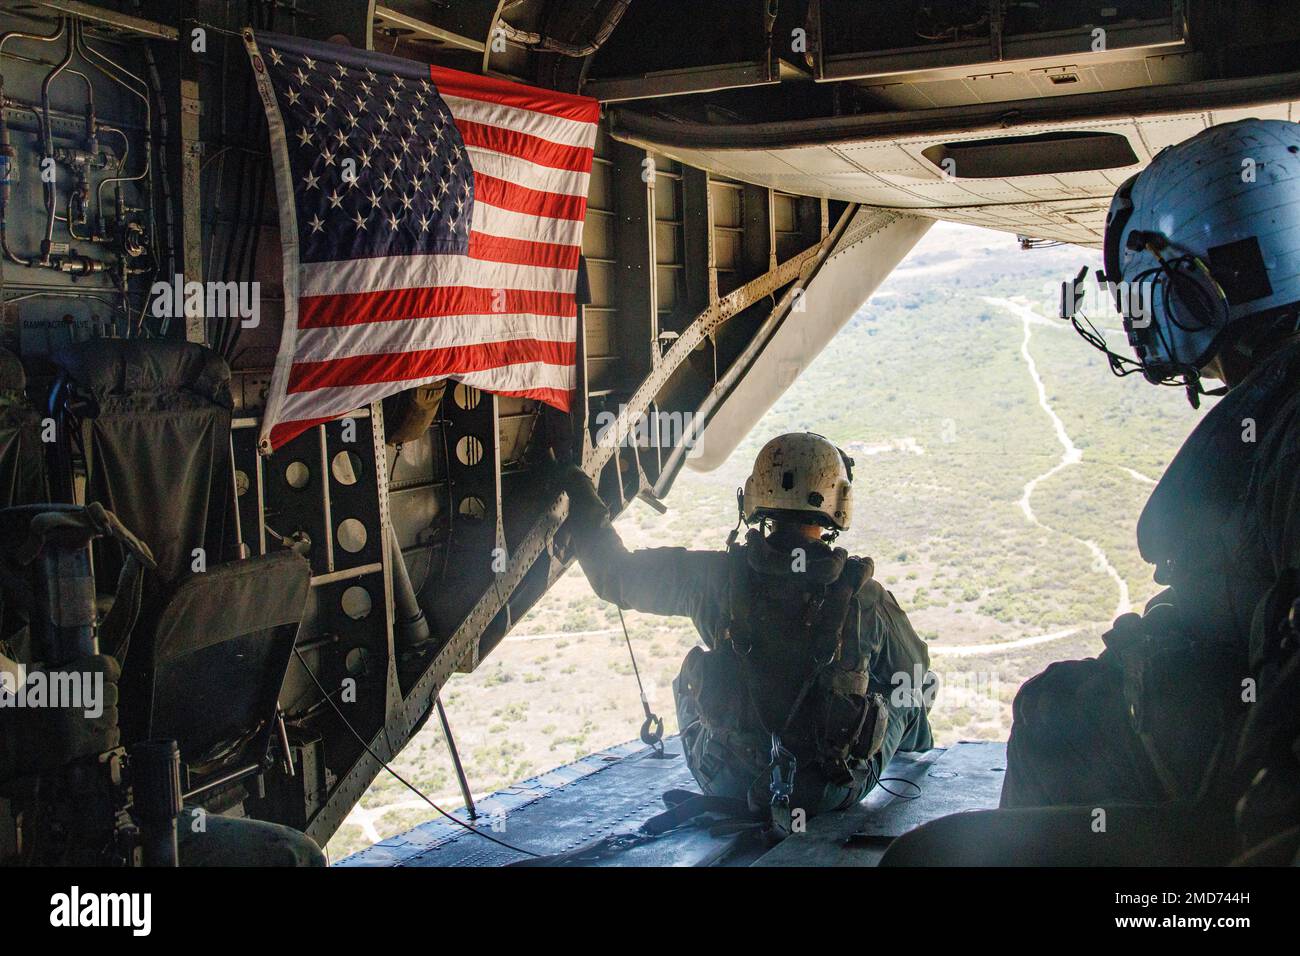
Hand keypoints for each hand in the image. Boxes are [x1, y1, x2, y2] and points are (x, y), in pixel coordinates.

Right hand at [8, 654, 120, 777]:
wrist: (5, 741)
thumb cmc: (22, 710)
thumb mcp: (41, 680)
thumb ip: (69, 672)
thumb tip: (97, 671)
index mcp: (63, 678)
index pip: (106, 666)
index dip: (111, 671)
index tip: (108, 677)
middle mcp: (72, 699)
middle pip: (112, 692)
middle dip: (105, 698)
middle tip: (92, 704)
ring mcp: (76, 723)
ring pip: (112, 715)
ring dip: (105, 718)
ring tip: (89, 721)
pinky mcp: (77, 745)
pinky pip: (109, 737)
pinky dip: (106, 736)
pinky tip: (95, 735)